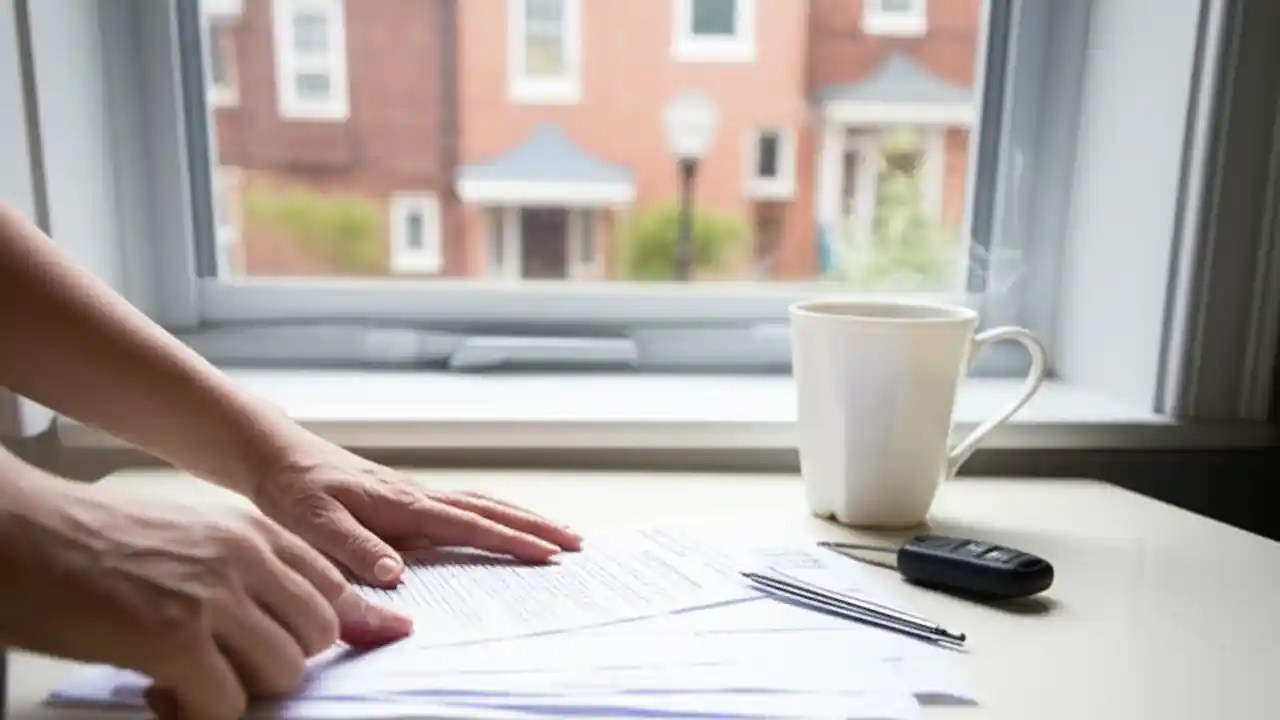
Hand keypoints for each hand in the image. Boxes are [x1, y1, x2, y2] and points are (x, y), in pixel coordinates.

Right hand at [0, 472, 411, 719]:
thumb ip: (248, 570)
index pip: (331, 584)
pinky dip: (201, 713)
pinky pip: (225, 703)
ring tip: (190, 679)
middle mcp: (245, 557)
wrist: (25, 533)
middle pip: (318, 634)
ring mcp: (214, 597)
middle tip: (231, 666)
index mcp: (253, 530)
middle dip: (284, 662)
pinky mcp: (176, 638)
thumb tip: (299, 618)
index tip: (384, 636)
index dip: (352, 621)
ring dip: (243, 689)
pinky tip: (164, 694)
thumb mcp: (194, 536)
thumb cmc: (99, 539)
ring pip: (283, 671)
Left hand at [252, 435, 581, 585]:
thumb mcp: (311, 523)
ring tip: (557, 534)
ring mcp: (414, 495)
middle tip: (576, 543)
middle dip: (535, 526)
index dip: (509, 540)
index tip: (547, 554)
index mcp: (402, 503)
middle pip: (490, 508)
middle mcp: (417, 496)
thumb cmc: (292, 489)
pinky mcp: (406, 499)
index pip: (468, 524)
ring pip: (481, 504)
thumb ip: (352, 548)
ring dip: (521, 518)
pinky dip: (494, 515)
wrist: (276, 456)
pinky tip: (502, 524)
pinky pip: (463, 508)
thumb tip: (398, 574)